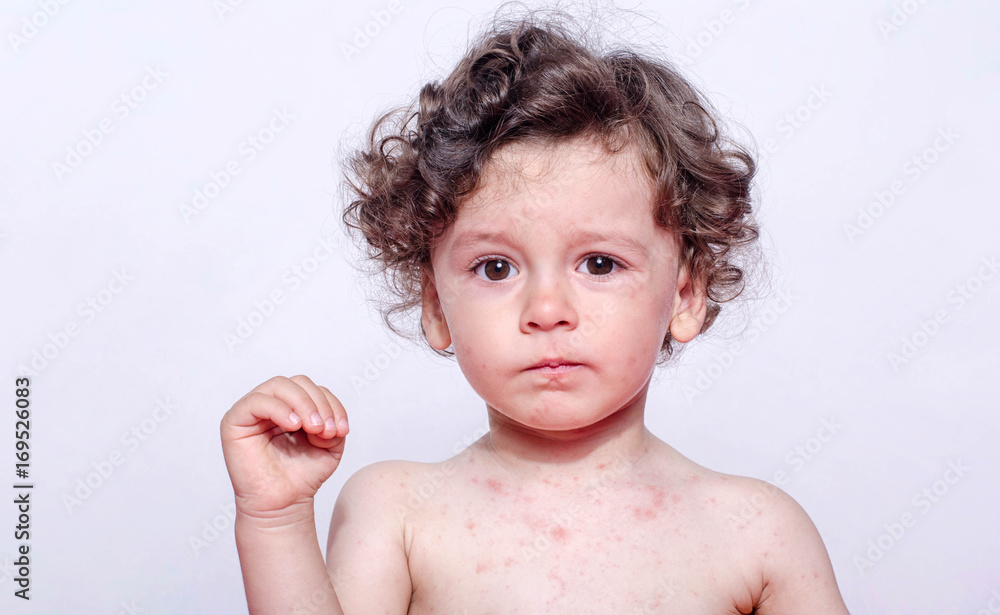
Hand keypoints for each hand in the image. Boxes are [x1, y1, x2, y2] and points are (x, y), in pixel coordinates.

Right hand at [221, 375, 348, 518]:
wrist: (283, 505)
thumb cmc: (302, 476)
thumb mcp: (330, 445)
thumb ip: (333, 423)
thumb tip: (325, 415)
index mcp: (292, 407)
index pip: (313, 389)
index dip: (331, 404)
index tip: (342, 430)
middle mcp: (271, 405)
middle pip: (298, 383)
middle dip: (318, 403)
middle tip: (326, 430)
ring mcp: (252, 411)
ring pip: (279, 386)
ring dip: (303, 404)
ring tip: (314, 429)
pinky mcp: (235, 421)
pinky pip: (256, 401)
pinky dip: (280, 409)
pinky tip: (294, 426)